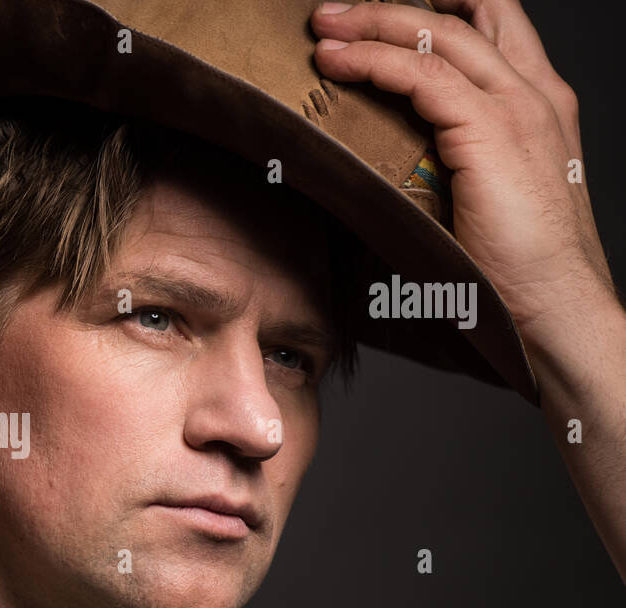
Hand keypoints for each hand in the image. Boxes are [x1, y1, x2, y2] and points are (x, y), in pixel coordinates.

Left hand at [310, 0, 618, 346]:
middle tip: (332, 12)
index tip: (378, 11)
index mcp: (537, 103)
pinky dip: (374, 62)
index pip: (492, 23)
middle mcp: (532, 93)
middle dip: (389, 6)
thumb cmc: (514, 270)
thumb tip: (384, 170)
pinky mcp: (492, 133)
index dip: (438, 5)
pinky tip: (338, 63)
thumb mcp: (483, 200)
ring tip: (322, 29)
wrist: (555, 306)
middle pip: (462, 15)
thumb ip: (450, 165)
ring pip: (438, 35)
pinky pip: (423, 77)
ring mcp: (517, 108)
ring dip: (371, 23)